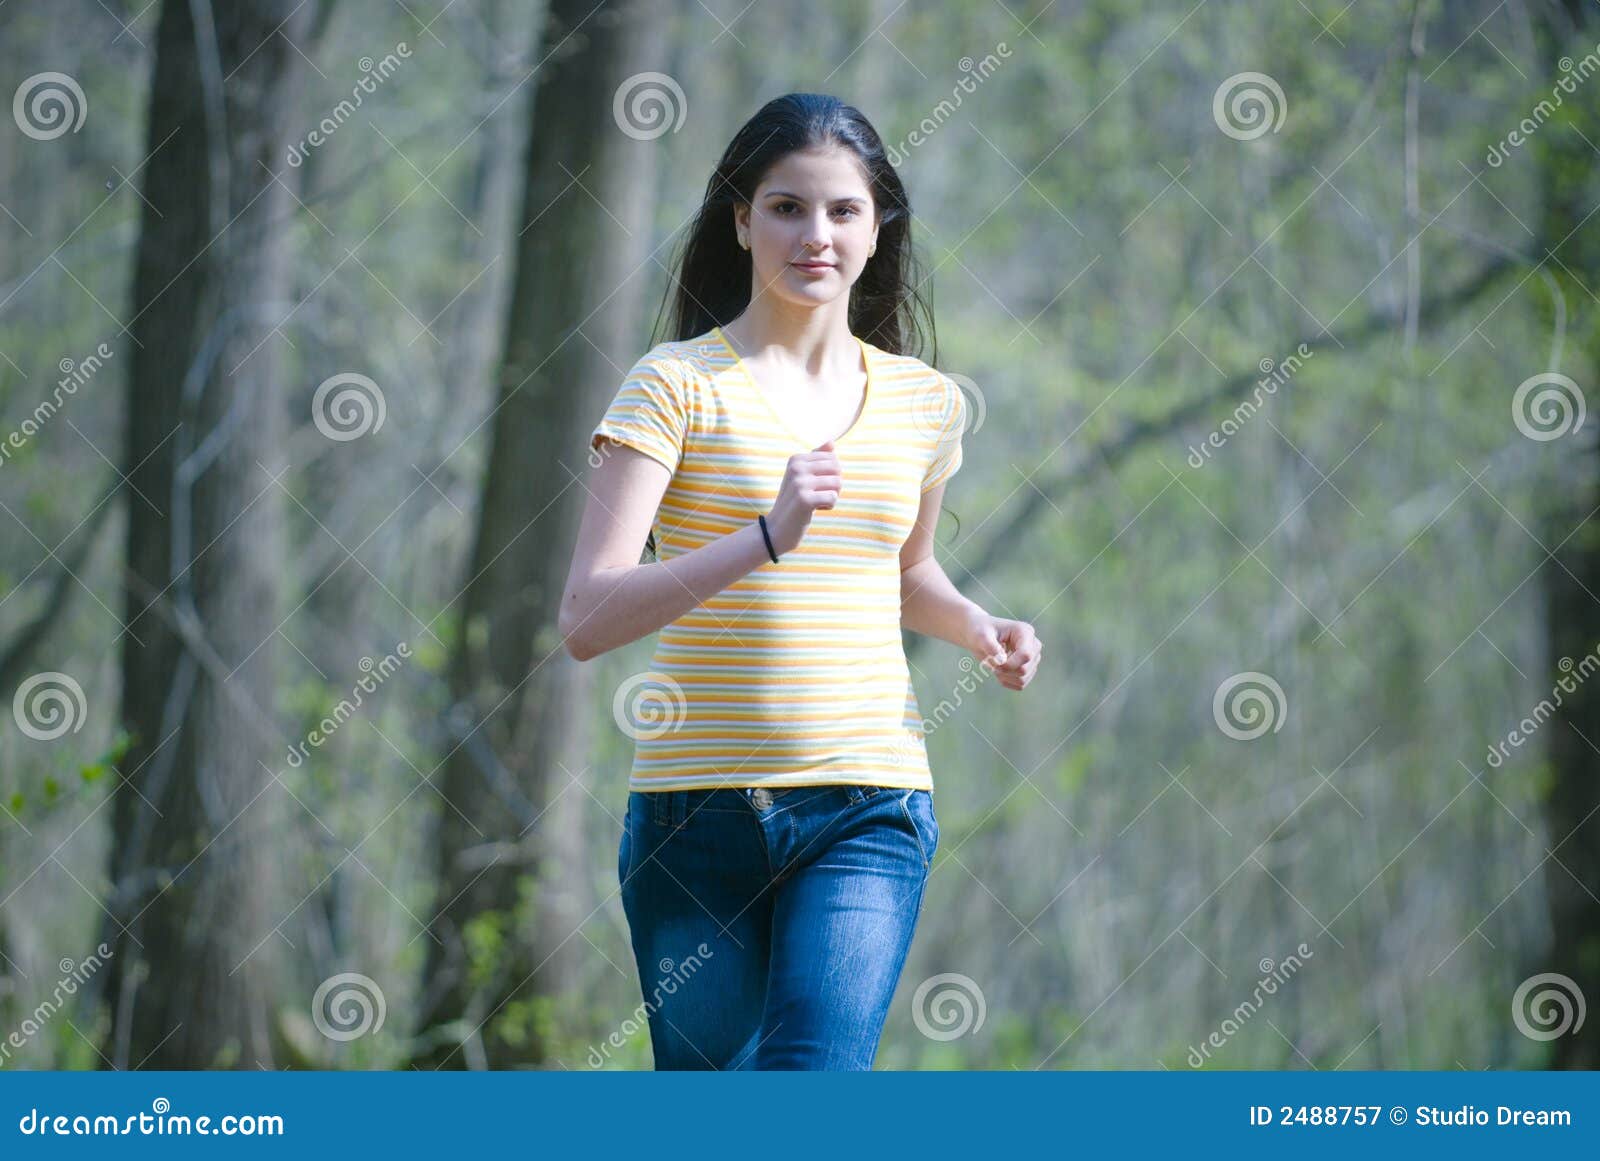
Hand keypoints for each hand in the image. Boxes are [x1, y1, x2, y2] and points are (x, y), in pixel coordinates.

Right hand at [765, 439, 841, 555]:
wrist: (775, 529)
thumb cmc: (793, 502)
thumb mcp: (802, 477)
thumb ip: (817, 459)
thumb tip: (831, 442)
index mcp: (796, 458)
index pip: (833, 458)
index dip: (830, 475)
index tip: (813, 486)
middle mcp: (796, 467)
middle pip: (837, 468)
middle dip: (834, 484)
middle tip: (818, 495)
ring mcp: (799, 483)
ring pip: (838, 483)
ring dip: (831, 496)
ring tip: (815, 503)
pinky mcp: (804, 499)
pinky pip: (833, 497)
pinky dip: (829, 506)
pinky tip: (814, 510)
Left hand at [965, 610, 1041, 690]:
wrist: (981, 636)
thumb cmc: (981, 631)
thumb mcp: (981, 636)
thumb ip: (990, 647)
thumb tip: (1002, 661)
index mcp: (1026, 632)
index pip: (1026, 655)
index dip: (1009, 664)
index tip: (992, 661)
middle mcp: (1034, 645)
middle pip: (1024, 670)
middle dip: (1003, 670)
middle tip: (989, 662)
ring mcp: (1033, 659)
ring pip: (1022, 680)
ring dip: (1003, 676)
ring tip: (993, 665)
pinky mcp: (1029, 670)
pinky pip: (1020, 685)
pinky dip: (1006, 681)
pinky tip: (998, 670)